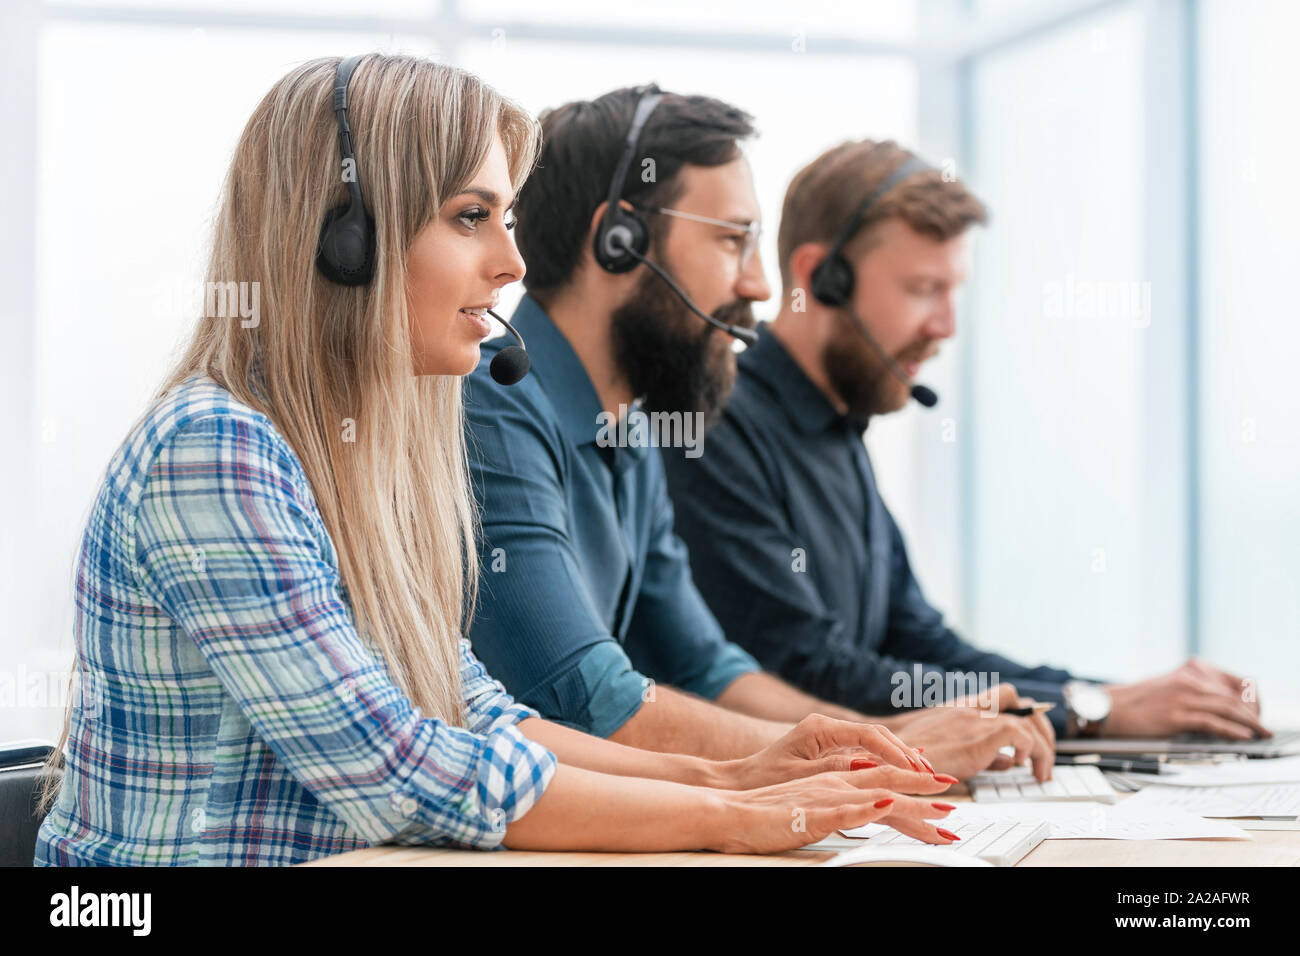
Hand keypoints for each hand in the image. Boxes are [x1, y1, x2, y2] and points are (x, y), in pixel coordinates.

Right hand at [715, 769, 956, 853]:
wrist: (728, 804)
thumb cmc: (764, 805)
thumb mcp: (808, 796)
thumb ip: (838, 792)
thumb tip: (874, 797)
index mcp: (833, 777)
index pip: (882, 777)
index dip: (914, 783)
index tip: (943, 790)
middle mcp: (833, 781)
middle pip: (887, 784)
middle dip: (924, 792)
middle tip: (955, 803)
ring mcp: (823, 795)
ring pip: (874, 795)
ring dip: (909, 801)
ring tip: (940, 808)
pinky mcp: (809, 811)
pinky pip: (841, 808)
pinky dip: (865, 807)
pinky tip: (885, 808)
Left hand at [723, 713, 935, 789]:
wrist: (738, 782)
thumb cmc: (763, 780)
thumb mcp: (799, 775)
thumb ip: (834, 768)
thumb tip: (870, 766)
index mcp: (818, 729)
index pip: (867, 735)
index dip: (895, 752)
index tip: (916, 768)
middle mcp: (826, 728)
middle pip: (876, 737)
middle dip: (905, 754)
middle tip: (931, 773)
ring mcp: (828, 739)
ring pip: (873, 744)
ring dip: (899, 758)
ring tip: (924, 773)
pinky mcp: (829, 751)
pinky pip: (865, 753)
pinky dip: (886, 761)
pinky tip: (904, 768)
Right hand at [894, 684, 1055, 781]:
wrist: (888, 756)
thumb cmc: (910, 757)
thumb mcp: (948, 749)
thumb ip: (981, 752)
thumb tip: (1008, 762)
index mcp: (964, 707)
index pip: (1006, 696)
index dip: (1026, 713)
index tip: (1034, 737)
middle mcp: (972, 708)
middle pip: (1023, 702)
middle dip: (1042, 728)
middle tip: (1045, 755)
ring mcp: (976, 719)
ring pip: (1027, 719)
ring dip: (1043, 746)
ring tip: (1041, 771)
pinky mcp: (979, 736)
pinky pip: (1020, 734)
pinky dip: (1030, 750)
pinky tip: (1019, 767)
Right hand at [1104, 659, 1269, 739]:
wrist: (1108, 708)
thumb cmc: (1135, 702)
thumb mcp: (1167, 688)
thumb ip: (1192, 691)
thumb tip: (1218, 707)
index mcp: (1188, 672)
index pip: (1232, 682)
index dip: (1250, 699)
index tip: (1257, 712)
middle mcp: (1188, 680)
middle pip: (1233, 697)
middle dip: (1254, 714)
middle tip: (1264, 728)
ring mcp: (1181, 697)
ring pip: (1227, 708)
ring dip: (1250, 723)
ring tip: (1262, 734)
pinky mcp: (1175, 715)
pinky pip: (1212, 722)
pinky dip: (1231, 730)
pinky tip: (1243, 737)